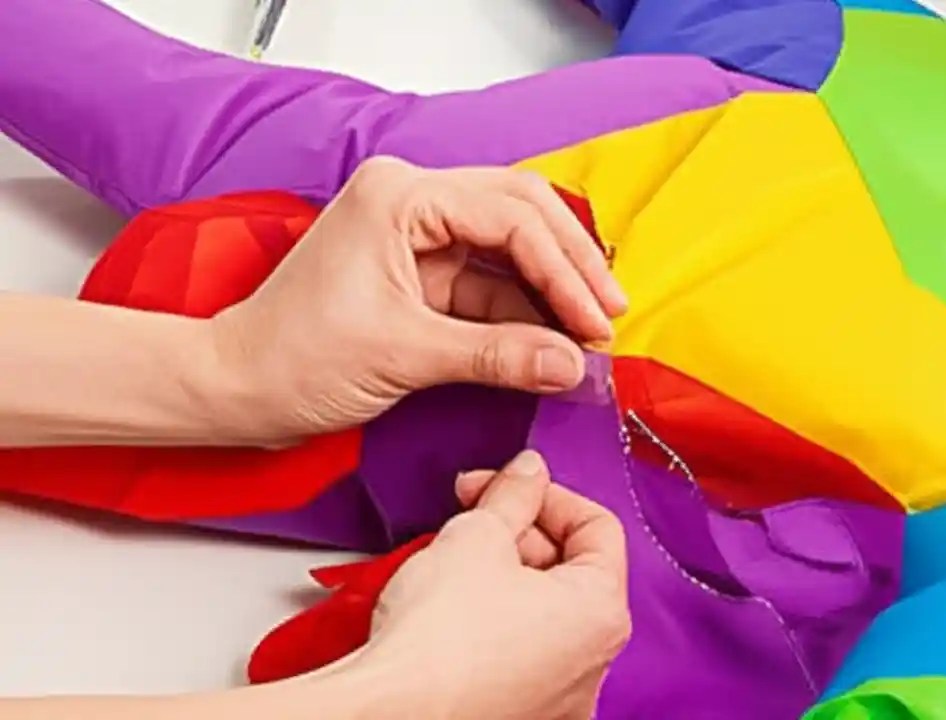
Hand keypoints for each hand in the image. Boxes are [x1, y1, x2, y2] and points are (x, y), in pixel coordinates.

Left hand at [210, 156, 626, 444]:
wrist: (236, 389)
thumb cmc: (294, 359)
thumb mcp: (405, 356)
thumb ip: (498, 356)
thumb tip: (574, 366)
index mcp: (400, 196)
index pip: (510, 218)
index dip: (564, 272)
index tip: (598, 324)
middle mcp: (413, 200)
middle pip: (522, 214)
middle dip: (570, 267)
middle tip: (609, 317)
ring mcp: (419, 235)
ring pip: (512, 248)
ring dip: (553, 291)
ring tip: (591, 339)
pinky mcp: (422, 274)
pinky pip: (490, 285)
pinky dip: (525, 314)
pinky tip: (556, 344)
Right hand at [334, 450, 631, 719]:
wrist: (385, 711)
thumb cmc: (434, 641)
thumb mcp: (477, 535)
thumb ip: (514, 493)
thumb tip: (528, 474)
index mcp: (601, 615)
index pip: (597, 527)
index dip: (547, 495)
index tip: (509, 484)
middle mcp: (593, 666)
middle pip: (570, 572)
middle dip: (520, 535)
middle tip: (472, 515)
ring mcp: (559, 701)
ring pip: (541, 614)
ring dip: (504, 578)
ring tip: (455, 567)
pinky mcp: (521, 717)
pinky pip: (518, 655)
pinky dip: (493, 627)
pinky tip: (453, 617)